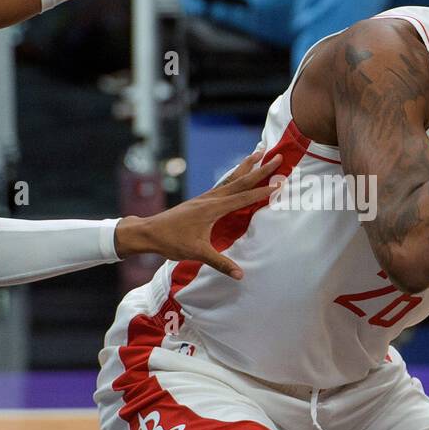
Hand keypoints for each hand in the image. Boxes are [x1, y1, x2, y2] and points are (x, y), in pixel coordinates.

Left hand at [114, 151, 282, 277]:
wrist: (148, 232)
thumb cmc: (172, 241)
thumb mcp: (197, 253)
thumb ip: (220, 262)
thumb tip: (240, 275)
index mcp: (213, 208)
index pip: (244, 197)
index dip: (263, 191)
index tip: (280, 183)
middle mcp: (210, 198)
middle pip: (240, 181)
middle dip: (260, 169)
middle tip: (277, 157)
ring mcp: (205, 198)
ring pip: (231, 179)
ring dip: (247, 167)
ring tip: (259, 154)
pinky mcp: (200, 201)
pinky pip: (222, 185)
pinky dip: (234, 177)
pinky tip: (236, 175)